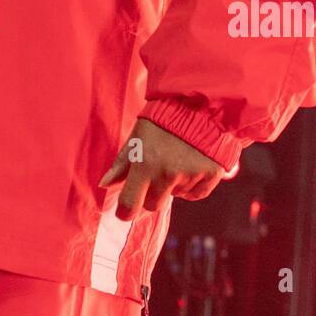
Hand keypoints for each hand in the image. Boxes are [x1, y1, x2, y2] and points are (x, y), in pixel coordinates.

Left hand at [98, 117, 223, 220]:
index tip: (124, 211)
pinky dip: (192, 185)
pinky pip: (196, 194)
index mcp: (145, 163)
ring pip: (175, 196)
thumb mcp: (137, 136)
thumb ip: (121, 163)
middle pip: (153, 204)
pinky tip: (191, 165)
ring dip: (173, 185)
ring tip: (176, 158)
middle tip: (155, 172)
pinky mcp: (210, 174)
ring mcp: (190, 175)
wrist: (199, 103)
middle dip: (151, 194)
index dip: (125, 211)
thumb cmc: (162, 119)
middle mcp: (167, 173)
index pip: (130, 204)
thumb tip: (104, 185)